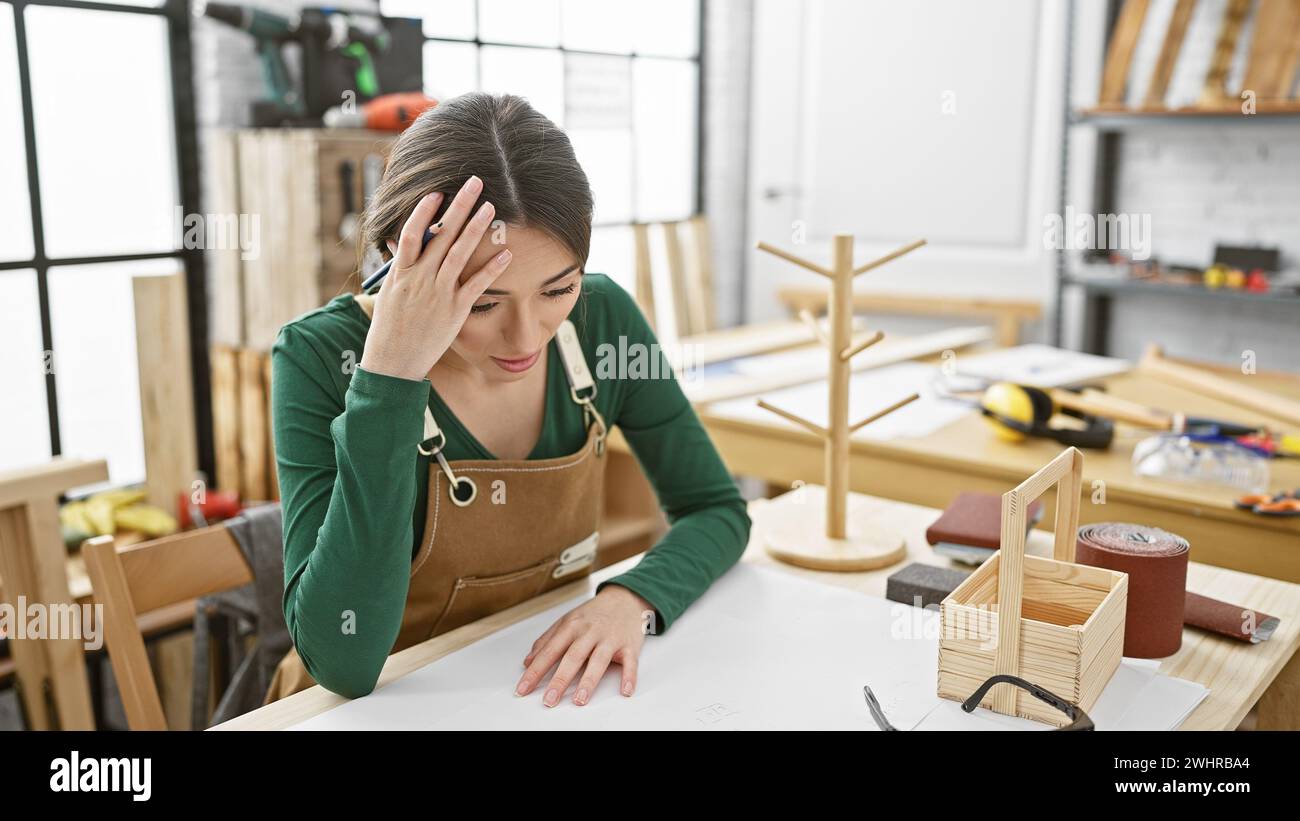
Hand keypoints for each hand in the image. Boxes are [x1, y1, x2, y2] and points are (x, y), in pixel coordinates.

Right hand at [359, 175, 512, 380]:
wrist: (393, 363)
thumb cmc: (389, 327)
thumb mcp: (389, 292)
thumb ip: (400, 266)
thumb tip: (400, 241)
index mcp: (401, 272)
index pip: (412, 234)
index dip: (424, 212)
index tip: (438, 192)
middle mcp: (420, 279)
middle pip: (441, 235)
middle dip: (458, 207)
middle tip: (474, 183)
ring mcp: (438, 294)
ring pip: (459, 254)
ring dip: (476, 228)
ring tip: (490, 207)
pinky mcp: (455, 311)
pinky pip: (476, 286)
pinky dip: (491, 269)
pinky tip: (506, 254)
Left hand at [515, 585, 653, 706]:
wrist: (625, 598)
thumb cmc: (593, 614)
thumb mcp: (567, 621)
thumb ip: (546, 641)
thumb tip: (528, 661)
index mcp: (571, 626)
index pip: (549, 651)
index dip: (535, 671)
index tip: (523, 689)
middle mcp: (590, 632)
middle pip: (573, 657)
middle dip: (560, 680)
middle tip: (549, 700)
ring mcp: (610, 638)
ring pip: (599, 660)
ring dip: (589, 681)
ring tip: (579, 700)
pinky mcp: (629, 645)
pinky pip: (630, 662)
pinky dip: (629, 676)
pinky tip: (625, 691)